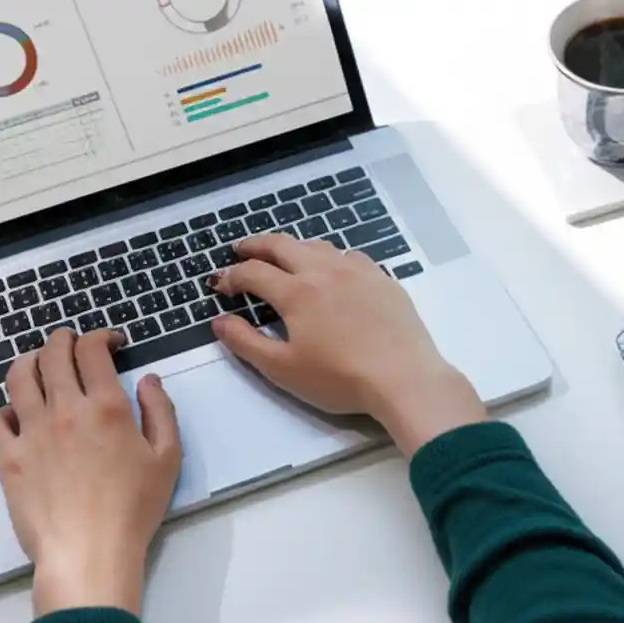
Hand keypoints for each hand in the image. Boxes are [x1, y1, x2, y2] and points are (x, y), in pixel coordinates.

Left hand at [0, 329, 180, 616]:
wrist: (89, 553)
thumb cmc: (134, 510)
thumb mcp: (167, 458)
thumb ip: (161, 411)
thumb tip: (148, 380)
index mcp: (107, 407)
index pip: (92, 350)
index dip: (100, 336)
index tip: (110, 343)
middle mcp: (65, 410)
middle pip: (53, 354)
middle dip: (63, 339)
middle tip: (72, 343)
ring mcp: (32, 432)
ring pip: (18, 377)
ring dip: (29, 361)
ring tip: (39, 364)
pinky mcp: (8, 458)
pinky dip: (4, 410)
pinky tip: (18, 416)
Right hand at [208, 234, 486, 455]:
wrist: (403, 377)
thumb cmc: (339, 378)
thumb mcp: (283, 369)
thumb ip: (246, 343)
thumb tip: (220, 321)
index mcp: (296, 292)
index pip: (253, 273)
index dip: (231, 276)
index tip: (221, 285)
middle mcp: (324, 271)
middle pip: (282, 244)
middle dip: (256, 245)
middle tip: (241, 249)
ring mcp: (357, 271)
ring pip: (318, 245)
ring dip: (293, 246)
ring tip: (284, 255)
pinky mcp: (383, 279)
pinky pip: (350, 256)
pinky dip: (331, 256)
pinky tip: (334, 268)